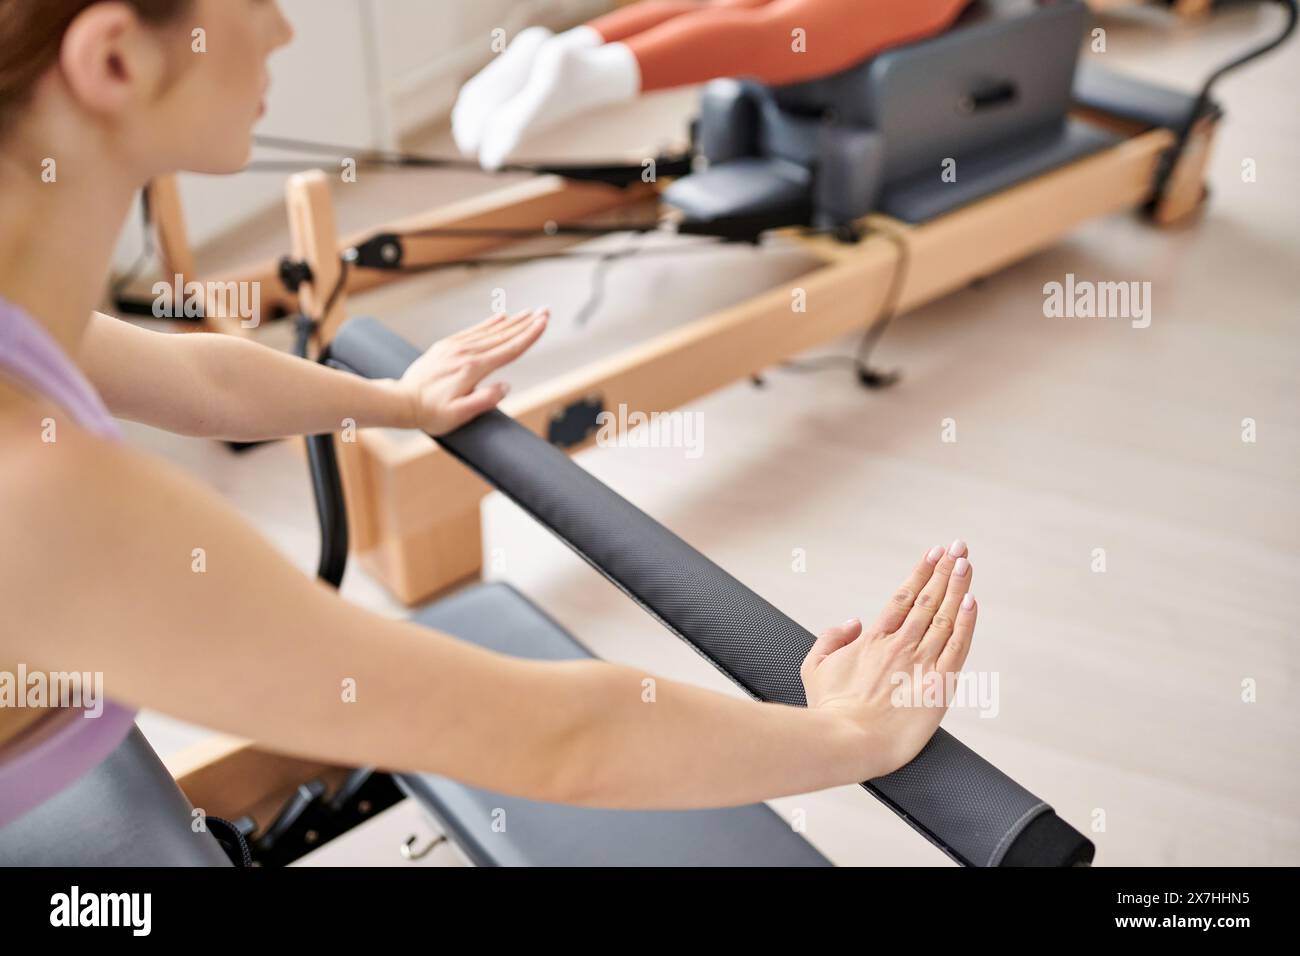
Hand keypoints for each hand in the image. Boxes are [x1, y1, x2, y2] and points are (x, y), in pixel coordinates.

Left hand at [398, 309, 547, 434]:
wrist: (400, 401)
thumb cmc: (430, 413)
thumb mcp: (458, 415)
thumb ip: (483, 401)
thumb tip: (505, 386)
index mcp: (473, 369)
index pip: (509, 350)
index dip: (529, 336)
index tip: (543, 323)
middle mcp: (466, 353)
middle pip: (503, 336)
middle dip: (526, 323)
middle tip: (544, 311)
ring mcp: (455, 347)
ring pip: (490, 331)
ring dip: (512, 321)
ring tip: (528, 312)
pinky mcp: (446, 346)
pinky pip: (473, 330)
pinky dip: (489, 322)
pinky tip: (499, 317)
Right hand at [802, 541, 977, 779]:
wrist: (848, 741)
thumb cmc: (830, 710)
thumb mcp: (815, 667)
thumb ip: (831, 638)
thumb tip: (852, 621)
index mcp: (874, 639)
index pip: (903, 596)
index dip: (921, 571)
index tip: (935, 552)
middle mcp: (900, 644)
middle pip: (928, 598)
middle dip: (945, 569)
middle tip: (958, 547)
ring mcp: (921, 662)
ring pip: (945, 615)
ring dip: (958, 586)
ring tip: (967, 563)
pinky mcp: (939, 685)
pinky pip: (958, 645)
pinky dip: (967, 621)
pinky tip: (972, 600)